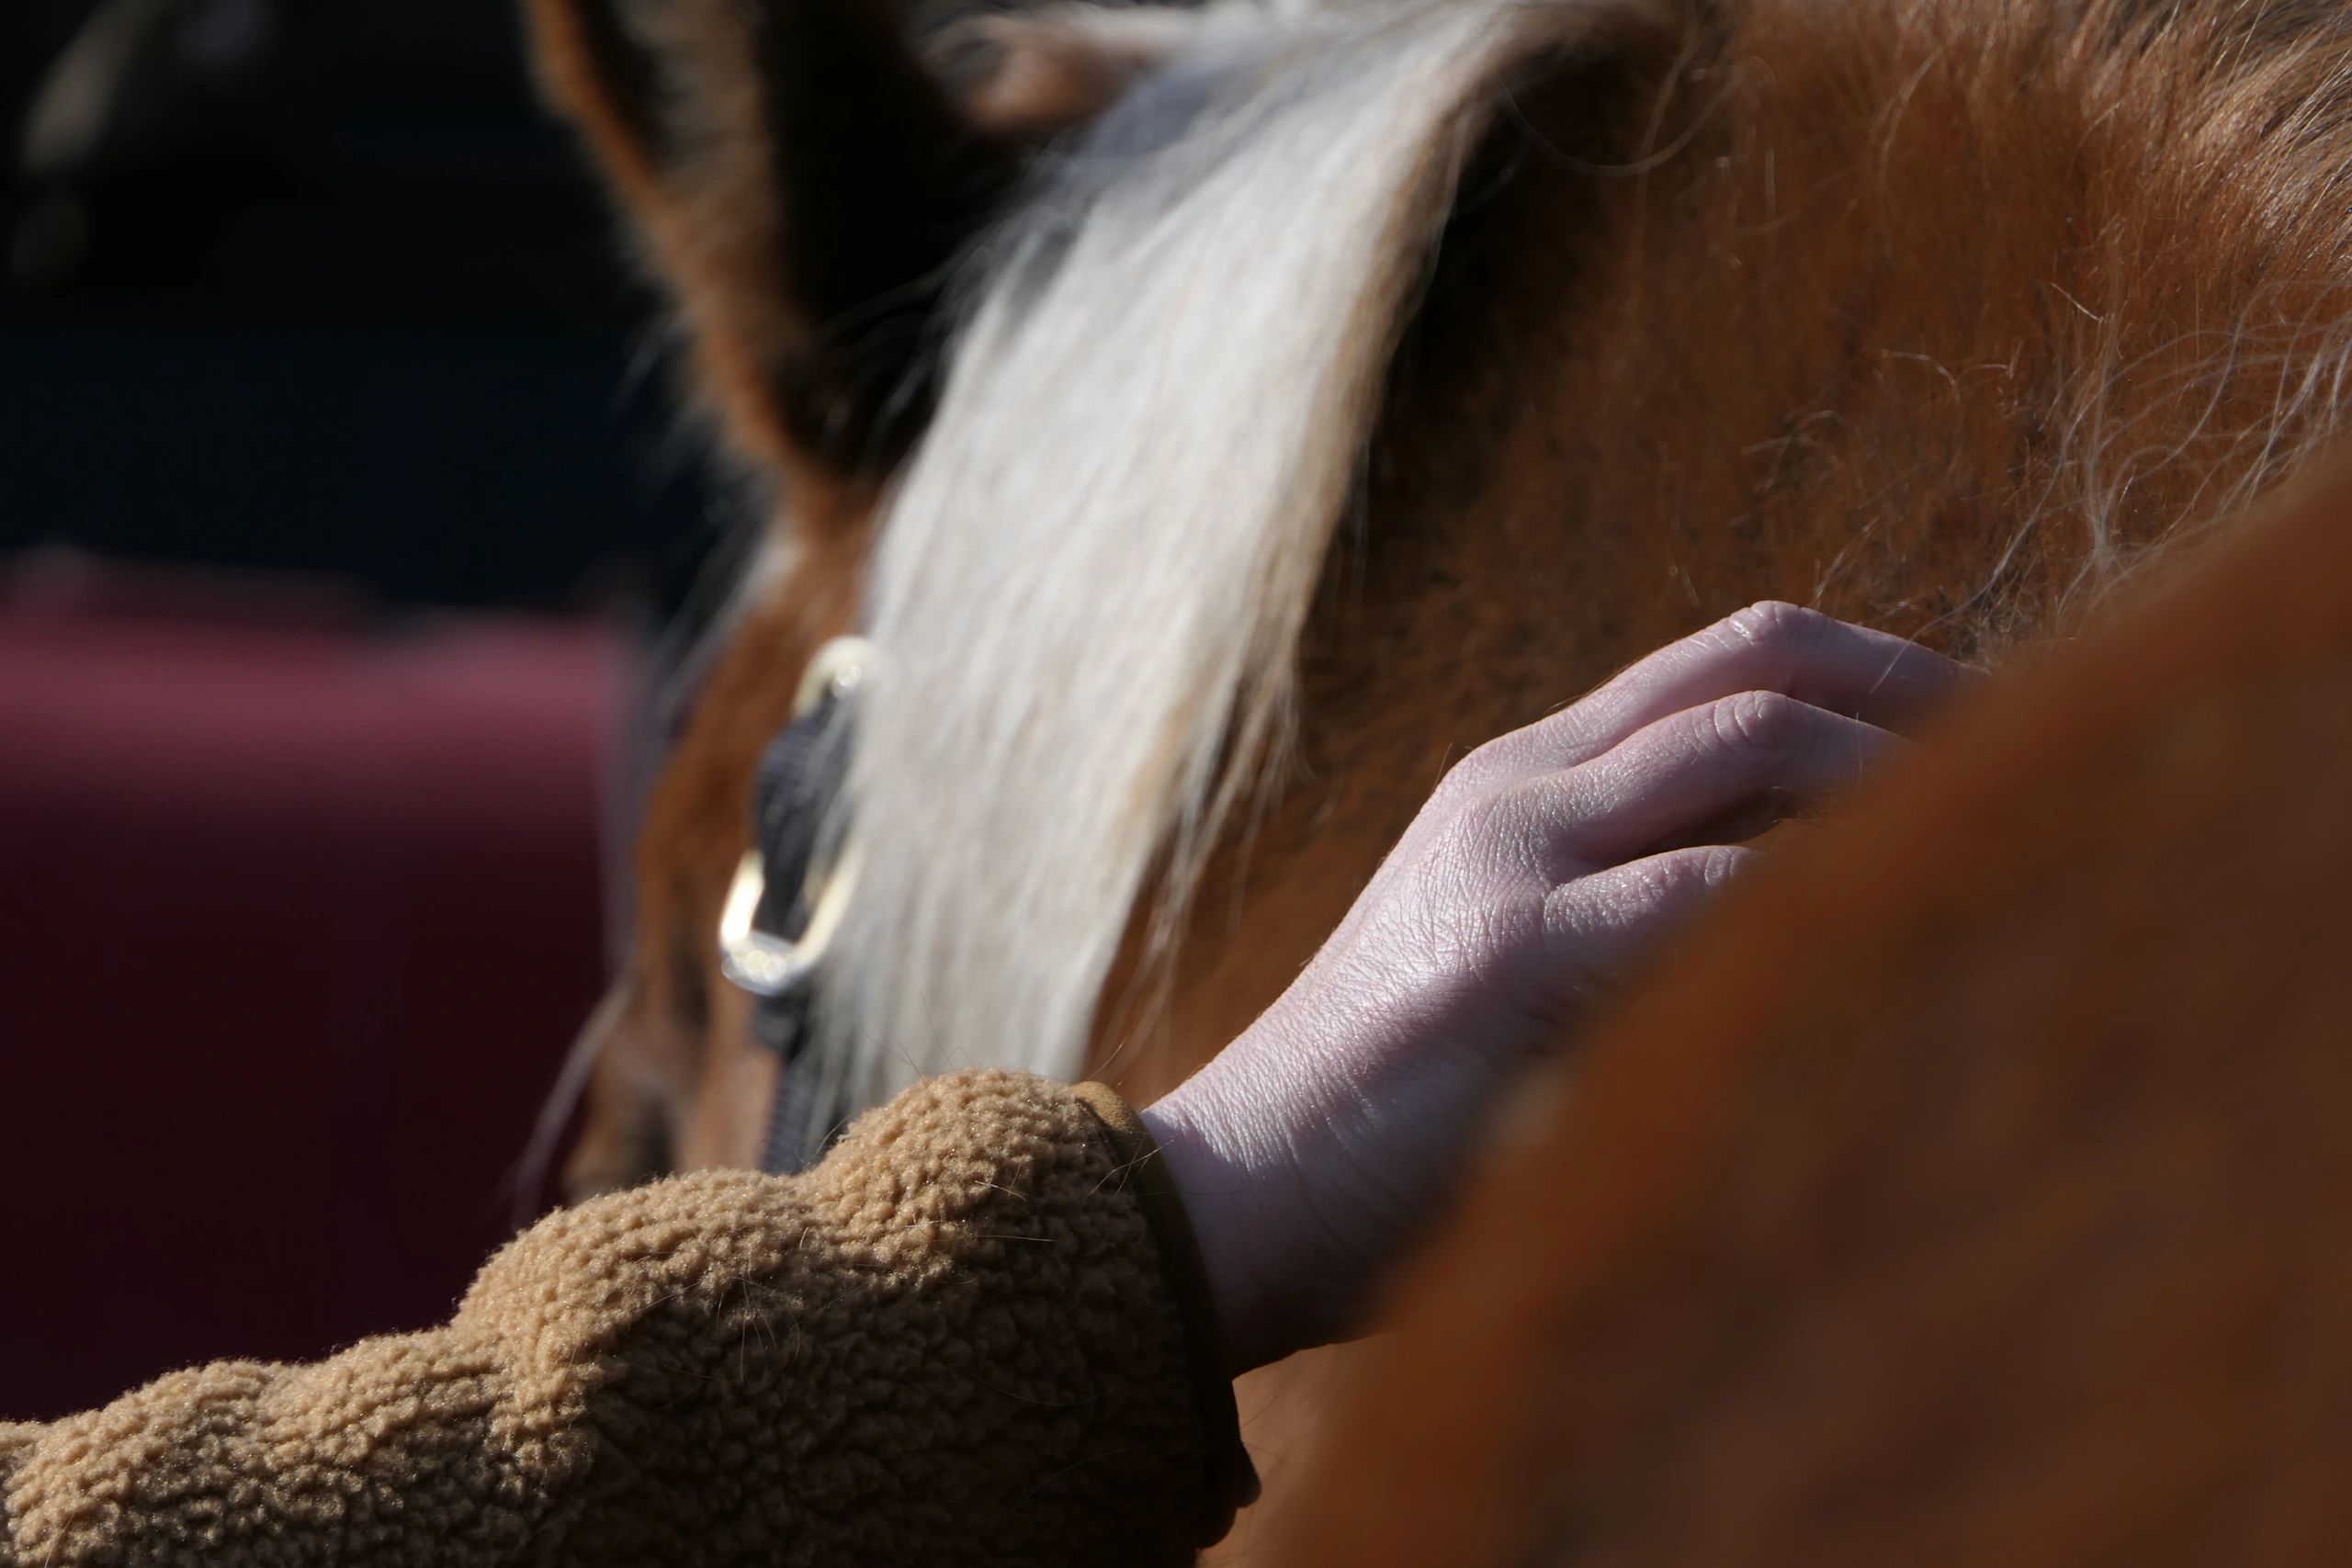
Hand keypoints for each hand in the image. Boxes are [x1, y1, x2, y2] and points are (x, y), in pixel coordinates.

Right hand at [1139, 602, 1971, 1372]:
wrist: (1236, 1194)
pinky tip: (1910, 935)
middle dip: (1915, 689)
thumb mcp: (1498, 960)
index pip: (1718, 660)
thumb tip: (1794, 912)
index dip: (1867, 666)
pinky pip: (1714, 890)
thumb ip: (1615, 908)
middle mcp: (1519, 789)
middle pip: (1754, 663)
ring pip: (1752, 742)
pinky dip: (1831, 896)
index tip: (1979, 724)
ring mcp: (1510, 860)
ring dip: (1902, 773)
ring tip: (2013, 826)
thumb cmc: (1382, 1107)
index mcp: (1514, 781)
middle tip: (2040, 748)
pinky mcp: (1514, 959)